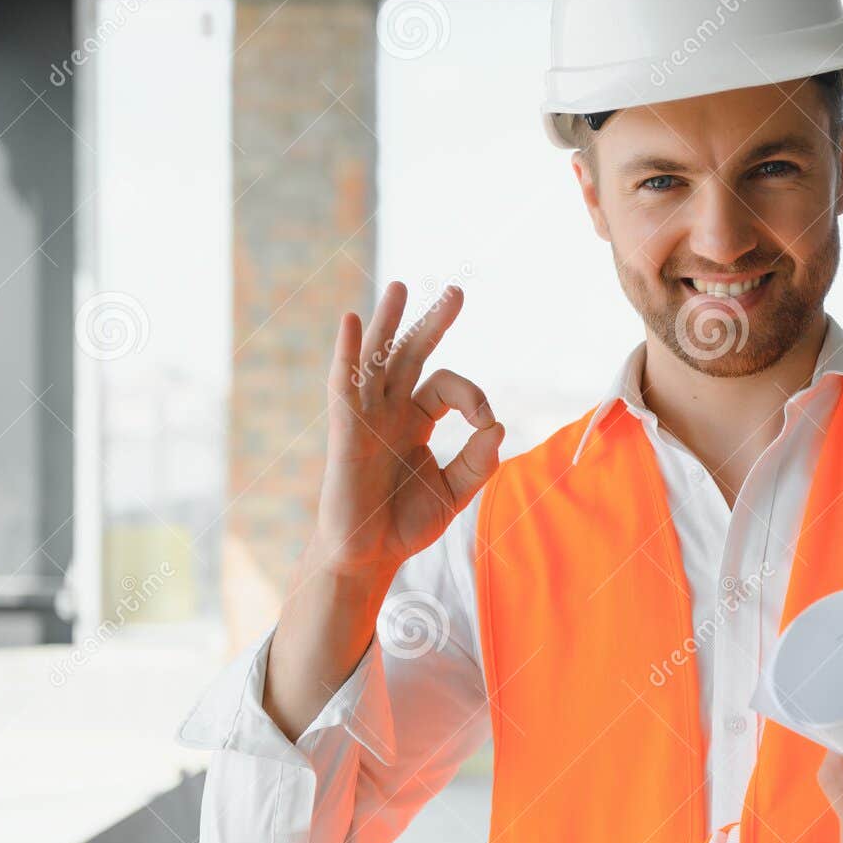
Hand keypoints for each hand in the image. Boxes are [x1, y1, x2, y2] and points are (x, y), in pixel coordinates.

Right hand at [310, 280, 503, 579]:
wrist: (368, 555)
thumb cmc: (406, 523)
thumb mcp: (455, 492)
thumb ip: (479, 462)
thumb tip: (497, 426)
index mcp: (415, 420)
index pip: (446, 387)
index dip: (472, 396)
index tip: (484, 423)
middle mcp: (389, 410)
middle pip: (411, 355)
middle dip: (432, 322)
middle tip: (457, 292)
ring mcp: (365, 417)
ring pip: (378, 359)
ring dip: (389, 322)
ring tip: (401, 287)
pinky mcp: (345, 431)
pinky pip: (345, 385)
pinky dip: (348, 353)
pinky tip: (353, 322)